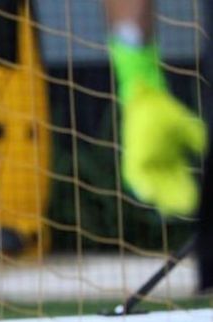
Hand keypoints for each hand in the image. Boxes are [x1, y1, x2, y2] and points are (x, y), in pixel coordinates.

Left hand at [120, 83, 206, 216]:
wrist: (146, 98)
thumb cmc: (166, 110)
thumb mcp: (185, 126)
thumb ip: (194, 139)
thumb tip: (202, 149)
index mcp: (172, 158)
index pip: (182, 180)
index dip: (188, 191)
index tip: (193, 202)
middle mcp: (157, 163)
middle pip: (168, 186)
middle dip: (177, 198)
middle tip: (186, 209)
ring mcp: (143, 162)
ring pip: (152, 185)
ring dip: (161, 197)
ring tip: (169, 209)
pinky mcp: (131, 158)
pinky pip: (135, 176)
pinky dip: (142, 186)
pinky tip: (149, 195)